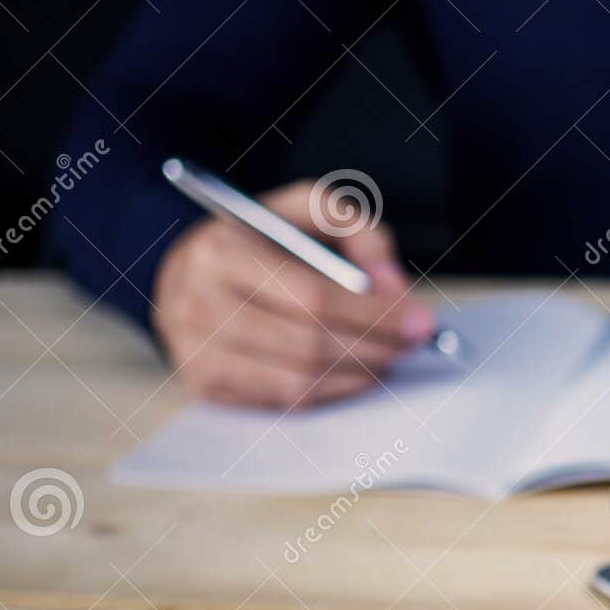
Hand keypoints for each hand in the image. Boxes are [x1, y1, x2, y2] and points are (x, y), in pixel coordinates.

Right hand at [151, 179, 433, 407]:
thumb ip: (357, 231)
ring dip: (359, 373)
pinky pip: (284, 400)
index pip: (313, 297)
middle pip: (308, 344)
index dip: (374, 315)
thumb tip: (391, 285)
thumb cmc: (261, 237)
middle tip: (413, 343)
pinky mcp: (206, 384)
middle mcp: (198, 304)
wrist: (190, 268)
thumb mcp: (307, 209)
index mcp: (221, 251)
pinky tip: (357, 372)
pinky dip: (333, 390)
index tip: (420, 321)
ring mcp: (197, 350)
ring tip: (389, 356)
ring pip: (299, 380)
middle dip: (375, 347)